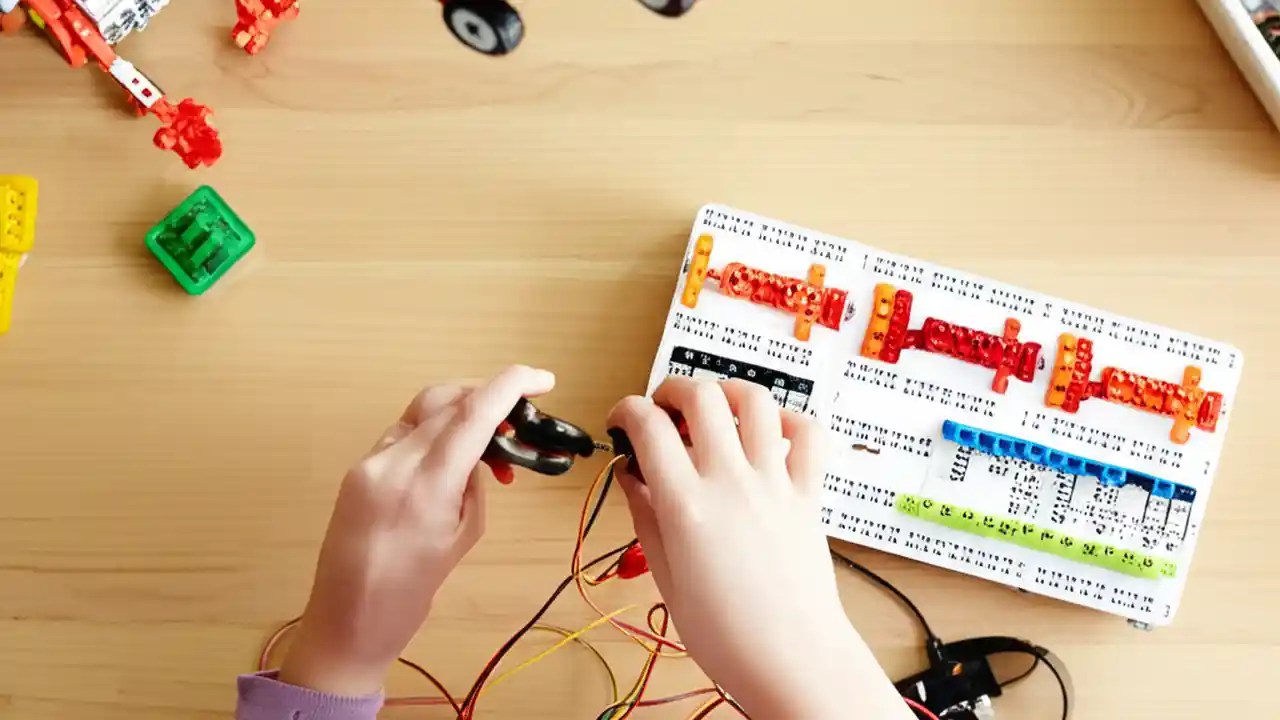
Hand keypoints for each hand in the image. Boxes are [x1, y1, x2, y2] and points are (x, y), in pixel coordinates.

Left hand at [279, 365, 555, 695]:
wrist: (345, 623)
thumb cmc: (411, 595)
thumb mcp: (462, 539)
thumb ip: (473, 486)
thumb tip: (479, 454)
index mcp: (426, 486)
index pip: (474, 413)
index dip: (511, 385)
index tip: (543, 379)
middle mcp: (392, 463)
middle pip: (446, 400)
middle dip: (487, 398)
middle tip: (518, 423)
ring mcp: (368, 463)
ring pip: (423, 412)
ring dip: (460, 416)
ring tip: (488, 452)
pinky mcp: (356, 470)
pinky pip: (403, 435)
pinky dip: (434, 436)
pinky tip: (449, 466)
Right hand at [607, 378, 910, 719]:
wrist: (792, 660)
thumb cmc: (728, 635)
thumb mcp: (666, 578)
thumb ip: (646, 517)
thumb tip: (631, 475)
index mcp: (686, 507)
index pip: (647, 426)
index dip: (625, 410)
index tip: (621, 420)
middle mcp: (731, 483)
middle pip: (700, 396)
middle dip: (672, 389)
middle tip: (663, 409)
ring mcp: (774, 484)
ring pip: (754, 401)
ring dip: (727, 391)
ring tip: (713, 408)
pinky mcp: (808, 493)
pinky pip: (808, 434)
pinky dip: (789, 418)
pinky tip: (768, 432)